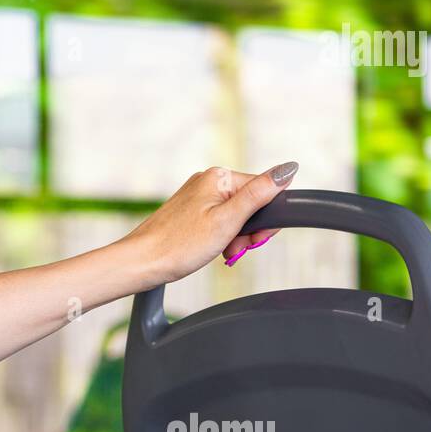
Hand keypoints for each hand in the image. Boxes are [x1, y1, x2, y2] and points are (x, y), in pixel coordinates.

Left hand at [126, 162, 298, 286]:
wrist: (143, 262)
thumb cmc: (180, 244)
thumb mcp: (228, 220)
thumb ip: (259, 194)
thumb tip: (287, 169)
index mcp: (218, 176)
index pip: (264, 190)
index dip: (266, 219)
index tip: (255, 239)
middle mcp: (208, 181)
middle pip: (251, 204)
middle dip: (249, 230)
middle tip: (235, 248)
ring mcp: (198, 197)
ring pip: (236, 216)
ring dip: (236, 237)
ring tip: (222, 251)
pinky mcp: (191, 213)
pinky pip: (220, 222)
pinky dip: (222, 238)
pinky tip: (214, 250)